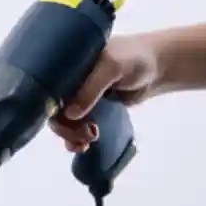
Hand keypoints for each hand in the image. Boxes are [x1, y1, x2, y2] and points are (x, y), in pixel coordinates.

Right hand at [49, 33, 162, 152]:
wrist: (157, 67)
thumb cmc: (134, 58)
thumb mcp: (112, 67)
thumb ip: (91, 88)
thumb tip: (69, 115)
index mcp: (66, 64)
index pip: (48, 89)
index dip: (53, 108)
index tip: (69, 122)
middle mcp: (68, 81)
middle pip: (54, 109)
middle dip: (67, 128)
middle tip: (87, 135)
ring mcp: (78, 96)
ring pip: (63, 121)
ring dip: (71, 136)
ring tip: (88, 142)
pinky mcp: (88, 109)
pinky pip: (75, 126)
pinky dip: (76, 139)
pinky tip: (83, 147)